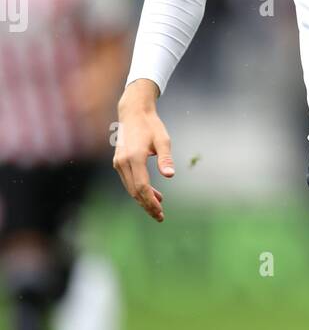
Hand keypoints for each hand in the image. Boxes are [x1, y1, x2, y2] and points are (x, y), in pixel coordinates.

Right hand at [112, 80, 173, 222]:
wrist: (133, 113)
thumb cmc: (151, 125)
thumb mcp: (163, 140)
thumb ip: (165, 158)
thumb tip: (170, 175)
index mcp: (134, 157)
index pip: (142, 186)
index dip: (150, 202)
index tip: (160, 212)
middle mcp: (123, 162)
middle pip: (134, 191)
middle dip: (147, 205)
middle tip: (160, 217)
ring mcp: (118, 163)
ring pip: (130, 188)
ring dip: (143, 199)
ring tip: (159, 207)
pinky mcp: (119, 162)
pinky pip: (129, 181)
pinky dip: (139, 190)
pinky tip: (152, 194)